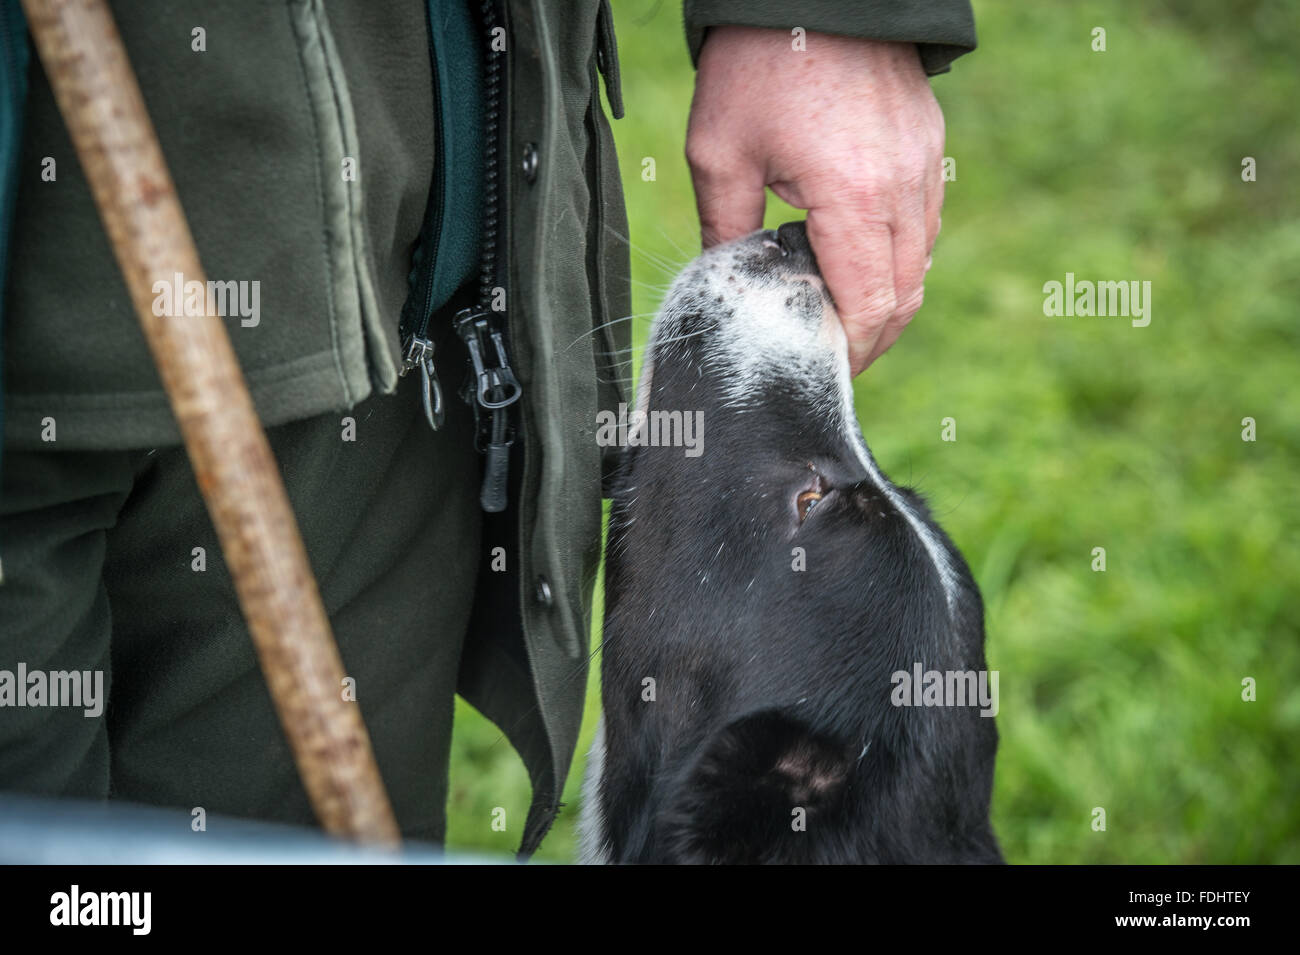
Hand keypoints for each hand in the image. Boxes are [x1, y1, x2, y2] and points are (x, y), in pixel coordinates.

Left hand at [686, 26, 945, 374]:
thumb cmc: (760, 64)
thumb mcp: (720, 154)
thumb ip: (725, 232)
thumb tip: (725, 290)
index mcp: (855, 200)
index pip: (872, 309)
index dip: (851, 352)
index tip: (820, 367)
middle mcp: (905, 190)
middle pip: (906, 298)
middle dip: (870, 337)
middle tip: (829, 353)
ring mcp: (925, 167)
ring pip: (922, 265)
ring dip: (886, 298)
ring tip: (838, 311)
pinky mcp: (929, 147)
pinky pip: (925, 224)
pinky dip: (898, 257)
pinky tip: (856, 258)